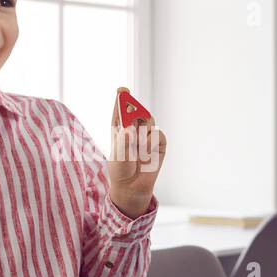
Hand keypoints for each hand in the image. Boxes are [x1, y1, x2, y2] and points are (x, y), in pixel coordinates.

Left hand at [107, 87, 165, 218]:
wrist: (132, 187)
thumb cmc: (121, 169)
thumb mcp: (118, 155)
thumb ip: (124, 141)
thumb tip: (130, 128)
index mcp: (119, 128)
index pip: (120, 109)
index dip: (121, 98)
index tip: (122, 90)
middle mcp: (134, 128)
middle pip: (136, 110)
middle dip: (135, 109)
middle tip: (132, 113)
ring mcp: (147, 135)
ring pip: (148, 120)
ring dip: (143, 130)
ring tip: (137, 144)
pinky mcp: (158, 143)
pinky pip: (158, 134)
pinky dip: (151, 142)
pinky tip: (146, 153)